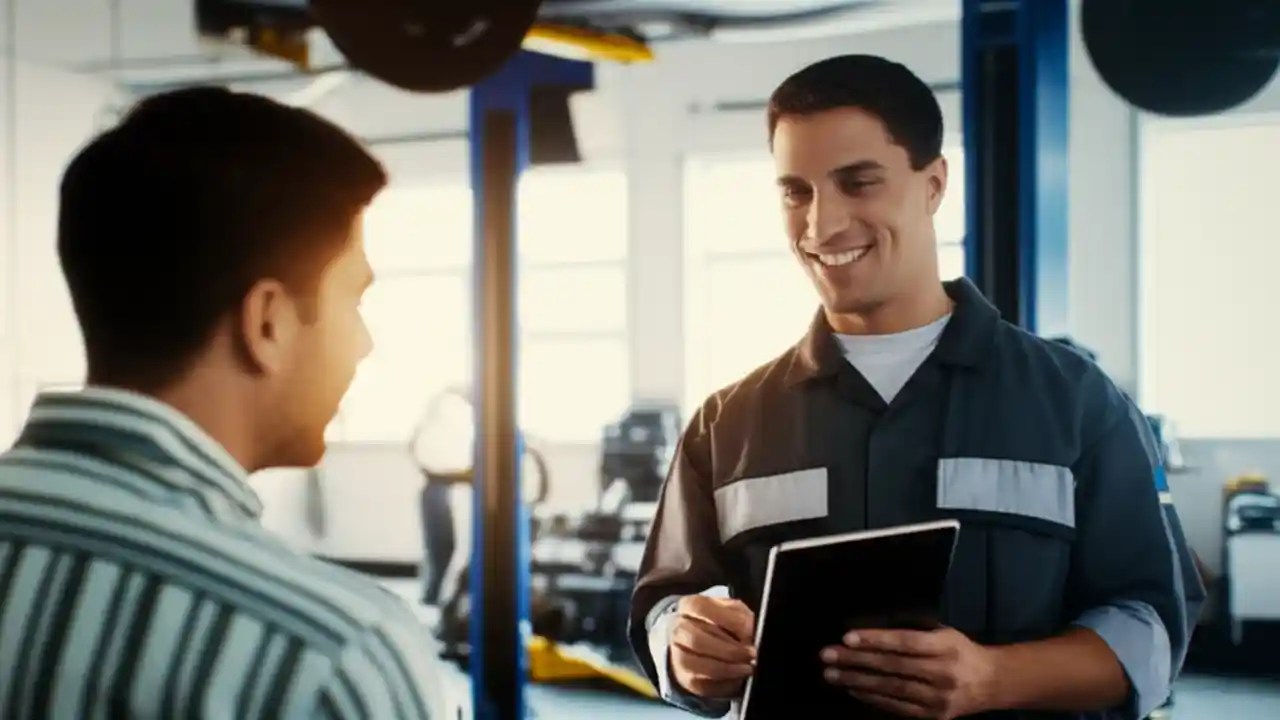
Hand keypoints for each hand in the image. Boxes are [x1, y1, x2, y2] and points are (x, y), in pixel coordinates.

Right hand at [669, 595, 756, 698]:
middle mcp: (678, 629)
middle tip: (751, 654)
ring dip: (726, 668)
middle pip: (696, 640)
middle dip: (728, 650)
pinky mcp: (685, 678)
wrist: (702, 642)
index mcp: (688, 606)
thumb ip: (740, 617)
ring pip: (696, 664)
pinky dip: (723, 681)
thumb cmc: (721, 623)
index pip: (701, 609)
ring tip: (746, 667)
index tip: (748, 631)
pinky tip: (737, 676)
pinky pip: (701, 683)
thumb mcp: (733, 611)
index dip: (727, 621)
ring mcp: (677, 654)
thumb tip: (748, 632)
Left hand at [820, 627, 997, 718]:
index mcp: (945, 646)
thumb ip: (915, 631)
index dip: (876, 640)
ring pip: (891, 689)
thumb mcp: (944, 633)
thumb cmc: (960, 651)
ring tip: (832, 674)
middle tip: (828, 655)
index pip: (905, 642)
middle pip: (893, 666)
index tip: (847, 636)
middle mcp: (942, 673)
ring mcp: (937, 698)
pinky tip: (853, 688)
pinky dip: (871, 698)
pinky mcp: (932, 716)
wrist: (991, 683)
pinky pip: (896, 707)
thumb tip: (872, 631)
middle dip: (856, 660)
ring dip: (857, 680)